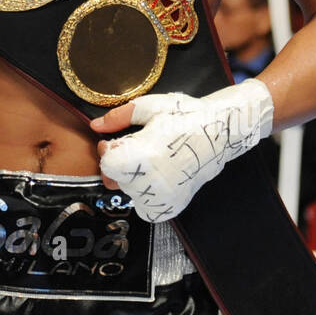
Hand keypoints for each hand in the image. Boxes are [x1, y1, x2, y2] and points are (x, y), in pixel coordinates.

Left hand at [92, 79, 274, 222]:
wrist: (219, 133)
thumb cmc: (184, 116)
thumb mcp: (149, 107)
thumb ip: (119, 117)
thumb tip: (95, 126)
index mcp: (144, 158)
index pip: (107, 165)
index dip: (108, 150)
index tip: (118, 140)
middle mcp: (153, 184)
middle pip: (115, 180)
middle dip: (118, 163)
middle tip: (137, 148)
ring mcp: (164, 199)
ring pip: (129, 193)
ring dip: (131, 178)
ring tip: (152, 160)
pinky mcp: (173, 207)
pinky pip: (145, 207)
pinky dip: (145, 194)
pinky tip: (156, 176)